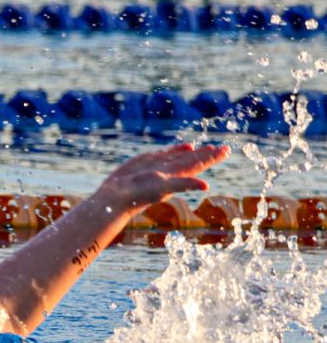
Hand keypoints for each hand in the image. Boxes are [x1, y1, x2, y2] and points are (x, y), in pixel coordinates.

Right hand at [91, 143, 229, 214]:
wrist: (116, 196)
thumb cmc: (139, 193)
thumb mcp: (163, 187)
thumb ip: (185, 184)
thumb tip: (206, 186)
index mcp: (178, 175)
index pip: (200, 163)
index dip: (213, 157)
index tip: (226, 151)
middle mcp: (171, 170)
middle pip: (195, 160)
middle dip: (209, 154)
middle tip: (224, 149)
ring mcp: (160, 166)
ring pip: (182, 156)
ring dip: (196, 152)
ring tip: (209, 148)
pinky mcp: (148, 162)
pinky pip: (167, 154)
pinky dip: (178, 150)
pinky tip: (185, 147)